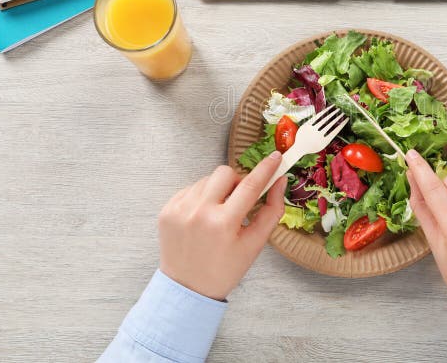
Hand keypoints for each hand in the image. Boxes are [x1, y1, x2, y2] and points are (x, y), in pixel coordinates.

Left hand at [158, 152, 285, 300]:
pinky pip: (190, 189)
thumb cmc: (225, 269)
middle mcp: (198, 212)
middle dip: (237, 181)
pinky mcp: (167, 210)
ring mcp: (179, 210)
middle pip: (225, 172)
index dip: (265, 168)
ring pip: (207, 179)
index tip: (275, 156)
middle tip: (239, 200)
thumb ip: (271, 211)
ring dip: (218, 190)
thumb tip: (280, 182)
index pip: (250, 185)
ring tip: (219, 213)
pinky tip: (203, 217)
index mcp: (223, 223)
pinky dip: (201, 197)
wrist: (187, 289)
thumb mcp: (254, 244)